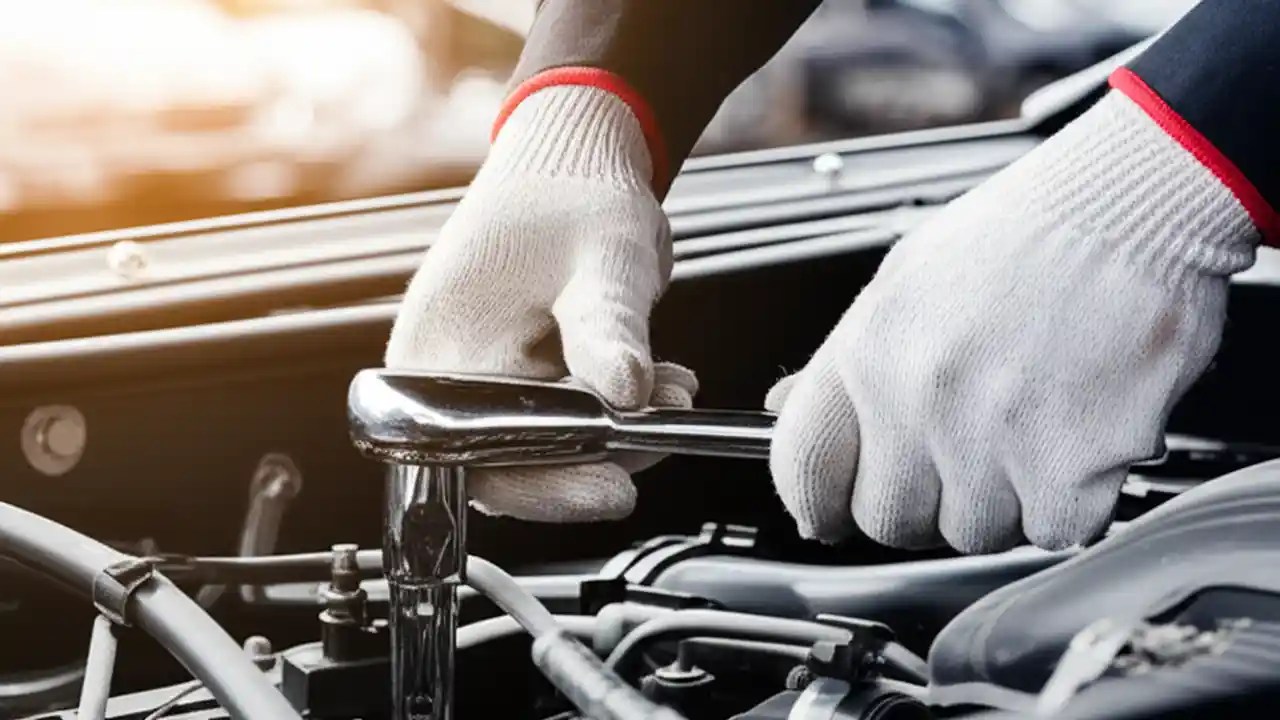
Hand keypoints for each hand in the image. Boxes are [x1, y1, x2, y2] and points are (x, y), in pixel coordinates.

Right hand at [386, 85, 694, 521]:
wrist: (566, 160)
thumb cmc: (572, 193)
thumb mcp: (604, 260)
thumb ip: (610, 330)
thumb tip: (626, 395)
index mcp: (442, 348)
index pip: (485, 456)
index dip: (552, 485)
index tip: (616, 488)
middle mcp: (439, 371)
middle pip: (512, 461)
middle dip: (599, 450)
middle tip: (666, 420)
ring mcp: (467, 375)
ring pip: (538, 445)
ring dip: (611, 430)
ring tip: (671, 391)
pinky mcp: (500, 375)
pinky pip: (548, 419)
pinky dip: (602, 412)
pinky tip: (652, 385)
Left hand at [767, 91, 1257, 553]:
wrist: (1135, 205)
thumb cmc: (1024, 234)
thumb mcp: (902, 279)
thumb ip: (843, 360)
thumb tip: (787, 412)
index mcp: (869, 349)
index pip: (802, 467)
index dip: (815, 502)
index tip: (830, 514)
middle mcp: (922, 397)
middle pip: (886, 520)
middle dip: (916, 506)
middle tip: (954, 463)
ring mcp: (995, 437)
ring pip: (970, 534)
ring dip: (996, 503)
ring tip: (1024, 433)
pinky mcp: (1073, 468)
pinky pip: (1049, 532)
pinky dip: (1065, 504)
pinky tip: (1071, 444)